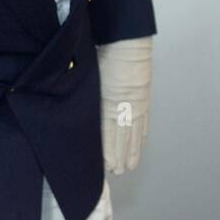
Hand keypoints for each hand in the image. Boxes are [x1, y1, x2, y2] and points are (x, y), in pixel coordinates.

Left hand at [97, 36, 152, 173]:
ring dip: (131, 152)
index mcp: (109, 105)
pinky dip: (141, 138)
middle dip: (118, 158)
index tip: (104, 167)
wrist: (128, 46)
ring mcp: (137, 106)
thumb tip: (75, 112)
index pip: (107, 135)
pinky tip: (138, 146)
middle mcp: (125, 109)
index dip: (106, 153)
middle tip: (115, 173)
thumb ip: (85, 99)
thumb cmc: (104, 58)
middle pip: (122, 139)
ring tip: (128, 167)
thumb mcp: (90, 80)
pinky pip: (144, 124)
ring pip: (134, 135)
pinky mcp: (144, 101)